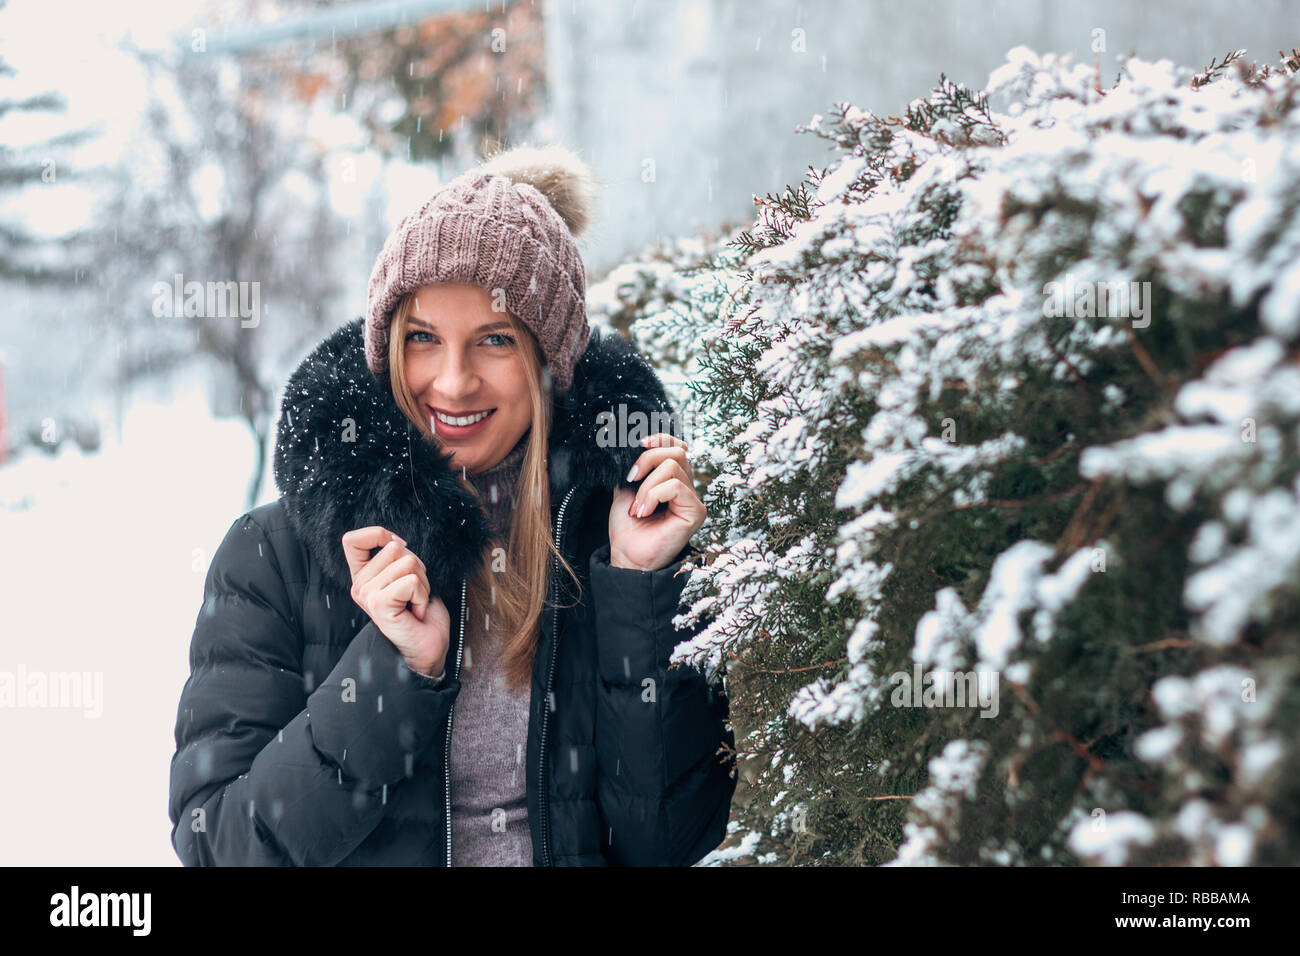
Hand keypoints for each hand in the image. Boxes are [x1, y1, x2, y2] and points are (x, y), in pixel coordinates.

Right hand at [342, 526, 448, 677]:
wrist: (428, 646)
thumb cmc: (420, 612)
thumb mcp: (406, 576)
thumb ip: (396, 558)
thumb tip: (396, 539)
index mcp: (362, 576)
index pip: (352, 540)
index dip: (378, 534)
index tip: (398, 549)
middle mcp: (359, 586)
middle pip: (394, 547)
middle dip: (417, 568)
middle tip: (413, 594)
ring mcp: (367, 595)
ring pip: (408, 562)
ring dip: (423, 583)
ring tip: (415, 603)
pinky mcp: (379, 603)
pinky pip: (412, 580)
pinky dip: (423, 594)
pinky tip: (416, 611)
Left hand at [609, 433, 705, 571]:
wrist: (627, 555)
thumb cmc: (628, 527)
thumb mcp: (626, 489)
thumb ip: (634, 468)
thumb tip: (632, 447)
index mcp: (673, 480)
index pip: (678, 446)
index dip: (661, 439)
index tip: (640, 444)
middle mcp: (687, 487)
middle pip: (677, 451)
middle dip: (648, 460)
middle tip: (631, 479)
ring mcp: (694, 499)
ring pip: (674, 467)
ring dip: (647, 485)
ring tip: (637, 507)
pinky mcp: (696, 512)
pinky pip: (676, 486)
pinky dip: (654, 495)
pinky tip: (645, 512)